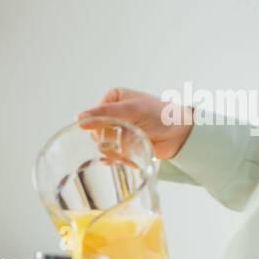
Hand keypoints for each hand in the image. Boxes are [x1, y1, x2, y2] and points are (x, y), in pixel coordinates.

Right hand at [76, 86, 193, 160]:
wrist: (180, 134)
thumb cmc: (161, 115)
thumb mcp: (132, 109)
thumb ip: (104, 113)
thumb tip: (78, 119)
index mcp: (111, 99)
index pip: (92, 117)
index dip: (102, 126)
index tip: (120, 126)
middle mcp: (111, 115)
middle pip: (95, 134)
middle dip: (111, 140)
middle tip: (129, 137)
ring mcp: (115, 132)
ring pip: (101, 147)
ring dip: (117, 150)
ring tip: (134, 145)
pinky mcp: (121, 147)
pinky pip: (109, 156)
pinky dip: (118, 158)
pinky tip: (128, 155)